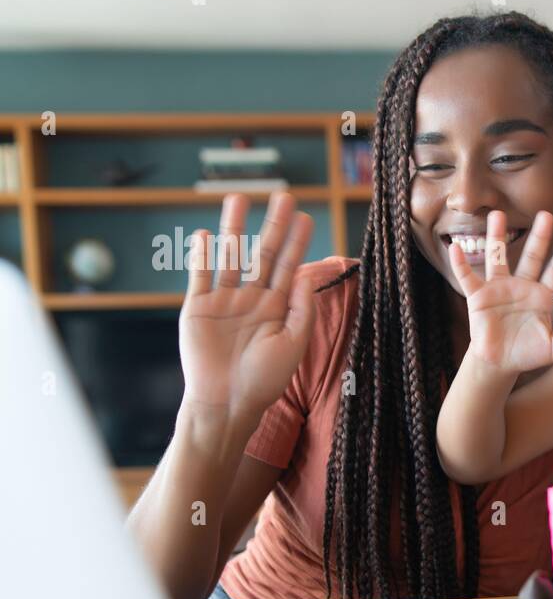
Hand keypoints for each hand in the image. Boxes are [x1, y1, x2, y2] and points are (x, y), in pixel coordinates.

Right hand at [180, 193, 321, 422]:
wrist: (227, 402)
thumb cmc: (264, 379)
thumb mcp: (293, 343)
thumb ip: (301, 308)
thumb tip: (308, 274)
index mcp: (277, 308)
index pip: (289, 266)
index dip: (296, 242)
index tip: (305, 216)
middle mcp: (251, 299)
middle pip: (263, 254)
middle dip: (273, 226)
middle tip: (284, 196)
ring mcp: (223, 301)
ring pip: (230, 257)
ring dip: (234, 228)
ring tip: (238, 198)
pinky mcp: (197, 308)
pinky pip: (200, 276)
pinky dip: (201, 256)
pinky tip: (204, 234)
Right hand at [448, 210, 552, 373]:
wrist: (500, 363)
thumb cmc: (528, 354)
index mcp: (541, 296)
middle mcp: (521, 286)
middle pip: (531, 256)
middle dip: (539, 237)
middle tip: (546, 214)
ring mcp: (499, 289)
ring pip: (498, 257)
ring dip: (497, 237)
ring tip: (497, 215)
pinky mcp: (478, 297)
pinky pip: (468, 277)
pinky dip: (460, 263)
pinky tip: (456, 247)